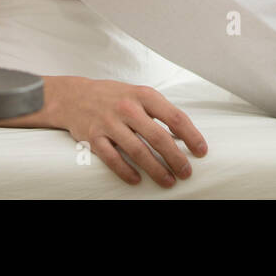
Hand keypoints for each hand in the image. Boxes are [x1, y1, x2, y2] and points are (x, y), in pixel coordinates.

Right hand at [54, 77, 207, 186]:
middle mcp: (127, 108)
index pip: (175, 117)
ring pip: (137, 151)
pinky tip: (137, 180)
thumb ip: (158, 111)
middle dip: (176, 158)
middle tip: (186, 172)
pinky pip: (112, 158)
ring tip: (168, 181)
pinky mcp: (93, 136)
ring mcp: (109, 122)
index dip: (191, 136)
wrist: (74, 96)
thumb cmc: (113, 97)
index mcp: (144, 95)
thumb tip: (183, 135)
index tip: (201, 151)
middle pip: (158, 137)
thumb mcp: (138, 94)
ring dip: (155, 169)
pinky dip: (126, 171)